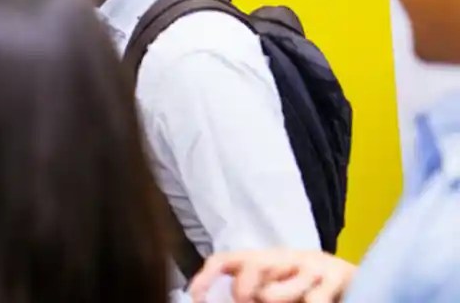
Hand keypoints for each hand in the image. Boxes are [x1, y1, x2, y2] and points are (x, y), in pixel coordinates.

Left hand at [189, 250, 356, 302]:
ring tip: (294, 301)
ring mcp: (311, 266)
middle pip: (251, 266)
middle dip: (244, 291)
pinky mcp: (337, 277)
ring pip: (278, 289)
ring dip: (277, 299)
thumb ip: (253, 294)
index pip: (225, 260)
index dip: (205, 277)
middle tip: (248, 302)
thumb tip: (228, 301)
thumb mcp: (277, 288)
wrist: (359, 279)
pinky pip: (315, 299)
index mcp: (265, 260)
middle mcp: (285, 257)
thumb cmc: (309, 288)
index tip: (195, 298)